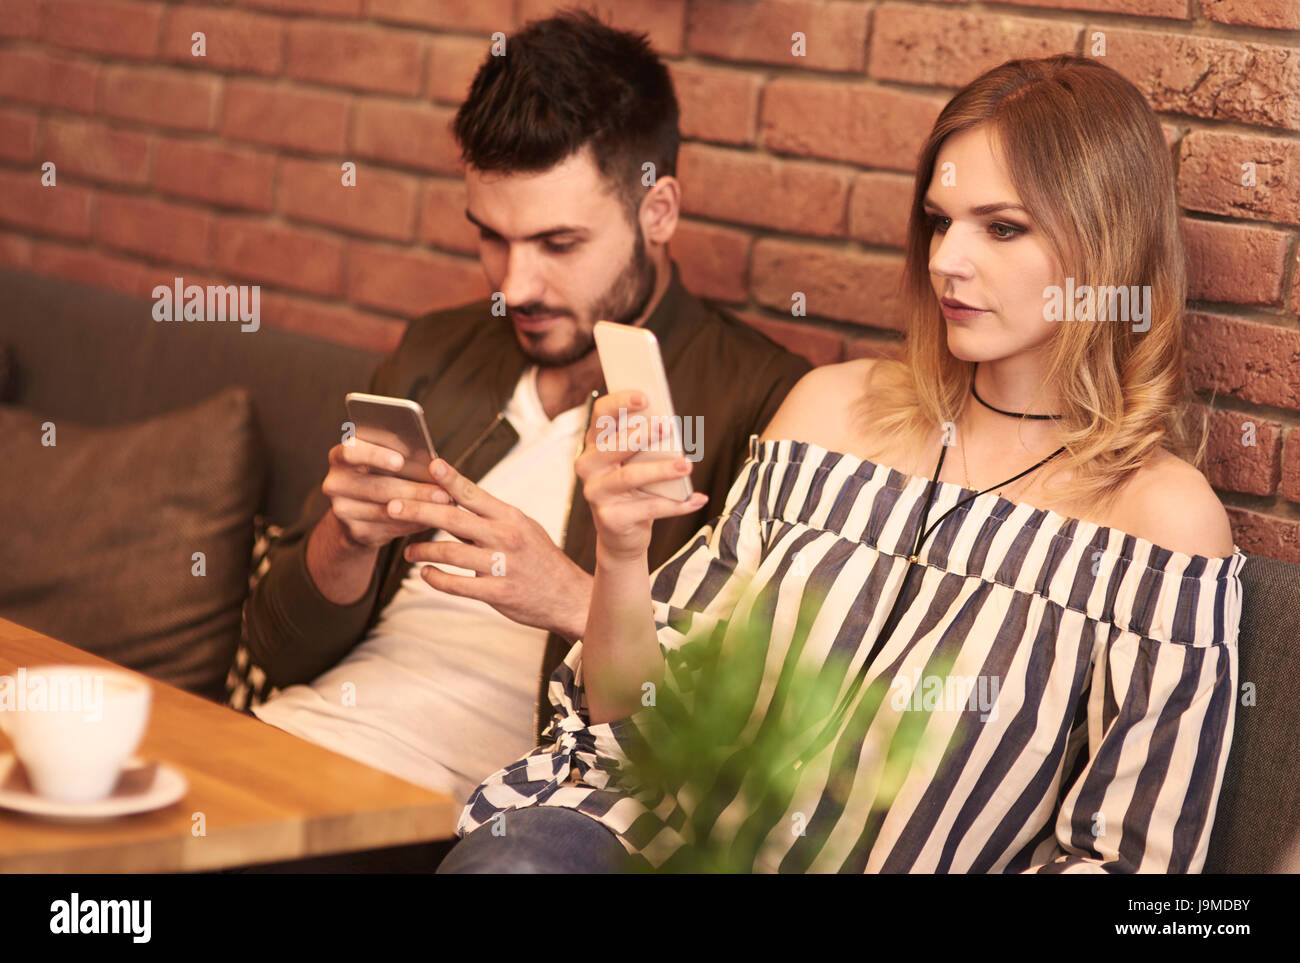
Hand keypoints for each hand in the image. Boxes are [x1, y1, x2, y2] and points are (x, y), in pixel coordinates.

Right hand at [321, 438, 451, 548]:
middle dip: (414, 490)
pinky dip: (414, 523)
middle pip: (377, 486)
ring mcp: (342, 510)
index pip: (351, 453)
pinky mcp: (355, 532)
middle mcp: (335, 483)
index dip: (375, 455)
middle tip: (443, 492)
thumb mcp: (385, 460)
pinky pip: (390, 528)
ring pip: (386, 510)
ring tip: (445, 505)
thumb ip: (402, 456)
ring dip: (420, 508)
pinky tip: (432, 518)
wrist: (357, 510)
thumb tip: (434, 464)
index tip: (400, 460)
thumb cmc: (380, 474)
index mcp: (340, 457)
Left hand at [395, 458, 592, 639]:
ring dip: (423, 551)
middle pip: (453, 520)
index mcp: (511, 517)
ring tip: (408, 552)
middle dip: (419, 511)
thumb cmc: (541, 560)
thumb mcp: (524, 528)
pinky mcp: (498, 593)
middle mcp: (506, 537)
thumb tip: (452, 501)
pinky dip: (436, 578)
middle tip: (392, 506)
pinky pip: (458, 585)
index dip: (451, 478)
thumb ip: (490, 517)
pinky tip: (426, 574)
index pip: (474, 493)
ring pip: (450, 553)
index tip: (431, 465)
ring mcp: (502, 566)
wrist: (569, 596)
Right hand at [576, 390, 707, 562]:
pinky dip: (676, 505)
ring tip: (687, 465)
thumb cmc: (634, 489)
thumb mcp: (638, 462)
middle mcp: (588, 465)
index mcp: (595, 444)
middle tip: (668, 426)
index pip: (601, 415)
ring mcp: (595, 493)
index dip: (619, 403)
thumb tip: (670, 429)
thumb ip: (647, 445)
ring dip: (661, 470)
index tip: (644, 397)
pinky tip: (696, 499)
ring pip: (629, 476)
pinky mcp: (609, 518)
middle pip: (614, 445)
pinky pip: (647, 508)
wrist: (622, 535)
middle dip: (642, 434)